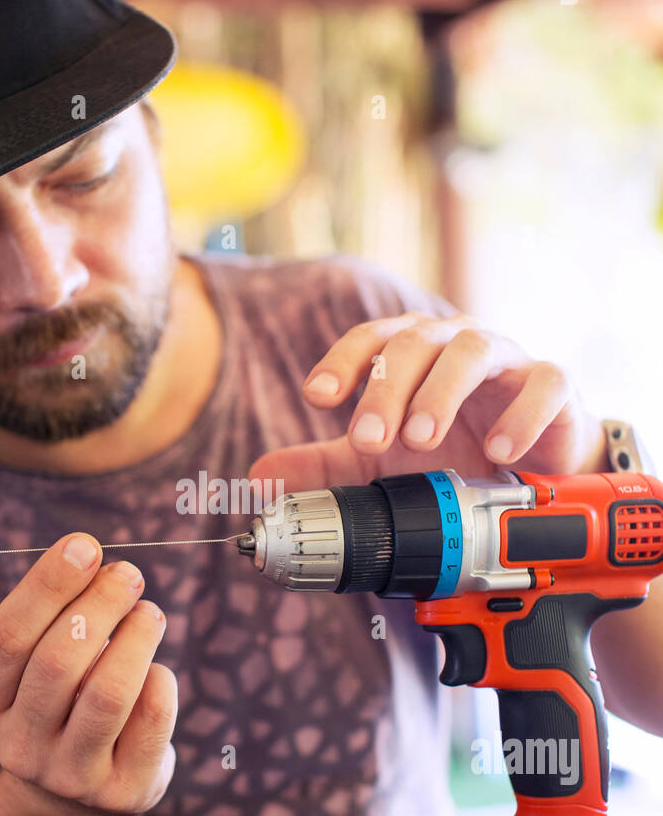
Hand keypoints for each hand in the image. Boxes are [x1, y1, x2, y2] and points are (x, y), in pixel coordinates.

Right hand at [0, 535, 176, 815]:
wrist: (74, 800)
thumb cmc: (59, 705)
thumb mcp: (37, 667)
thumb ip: (54, 616)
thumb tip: (88, 555)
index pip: (6, 638)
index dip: (46, 586)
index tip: (84, 545)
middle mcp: (18, 748)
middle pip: (57, 662)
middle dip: (100, 604)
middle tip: (128, 575)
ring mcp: (69, 777)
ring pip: (107, 694)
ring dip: (136, 638)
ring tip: (149, 613)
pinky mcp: (120, 792)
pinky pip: (149, 722)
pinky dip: (160, 682)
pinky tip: (156, 669)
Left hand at [248, 310, 606, 491]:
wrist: (532, 465)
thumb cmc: (454, 447)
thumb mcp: (384, 460)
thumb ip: (326, 465)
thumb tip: (260, 476)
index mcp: (411, 352)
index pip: (372, 339)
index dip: (342, 362)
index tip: (316, 397)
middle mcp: (454, 343)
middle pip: (415, 342)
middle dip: (386, 390)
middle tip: (369, 440)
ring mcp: (507, 359)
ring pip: (473, 350)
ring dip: (441, 393)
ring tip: (421, 439)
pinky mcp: (554, 385)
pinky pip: (543, 383)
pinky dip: (521, 415)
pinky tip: (499, 451)